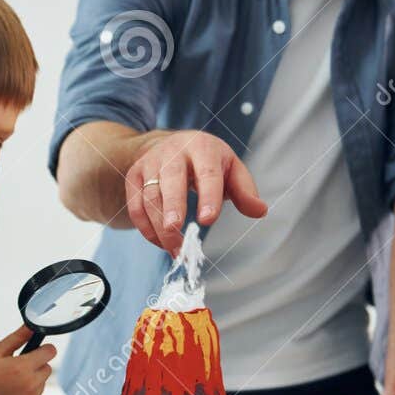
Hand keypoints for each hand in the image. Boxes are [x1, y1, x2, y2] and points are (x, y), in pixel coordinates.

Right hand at [0, 326, 55, 394]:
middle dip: (37, 365)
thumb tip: (33, 326)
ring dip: (33, 381)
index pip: (50, 352)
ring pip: (41, 384)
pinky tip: (12, 394)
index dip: (43, 349)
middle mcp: (30, 386)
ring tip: (12, 382)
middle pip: (47, 369)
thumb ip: (18, 337)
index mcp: (23, 367)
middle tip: (18, 368)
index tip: (36, 351)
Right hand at [125, 130, 266, 255]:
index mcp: (202, 147)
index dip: (207, 196)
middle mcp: (173, 152)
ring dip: (160, 226)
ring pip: (150, 196)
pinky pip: (135, 205)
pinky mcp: (134, 176)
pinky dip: (145, 228)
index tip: (208, 219)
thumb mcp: (230, 168)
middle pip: (171, 180)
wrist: (169, 145)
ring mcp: (150, 163)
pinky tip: (160, 242)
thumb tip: (259, 211)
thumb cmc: (206, 161)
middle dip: (172, 206)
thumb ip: (244, 190)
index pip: (207, 172)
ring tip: (175, 250)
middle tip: (176, 229)